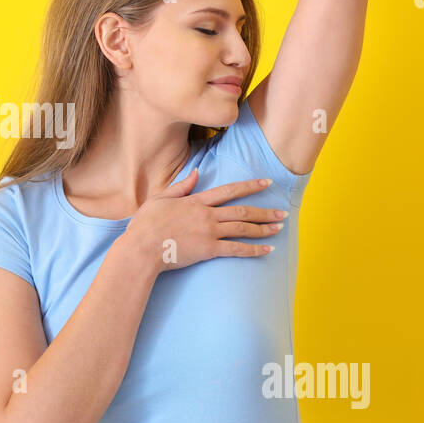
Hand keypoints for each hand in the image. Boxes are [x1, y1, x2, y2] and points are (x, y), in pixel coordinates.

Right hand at [122, 169, 285, 274]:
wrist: (141, 248)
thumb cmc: (145, 225)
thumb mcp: (159, 198)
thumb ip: (181, 186)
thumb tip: (196, 172)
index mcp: (196, 201)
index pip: (229, 190)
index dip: (250, 185)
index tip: (266, 182)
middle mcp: (207, 214)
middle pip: (242, 210)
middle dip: (265, 211)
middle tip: (283, 212)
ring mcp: (209, 232)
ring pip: (243, 227)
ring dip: (264, 228)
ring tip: (279, 228)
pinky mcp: (208, 250)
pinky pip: (236, 249)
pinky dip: (253, 249)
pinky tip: (267, 250)